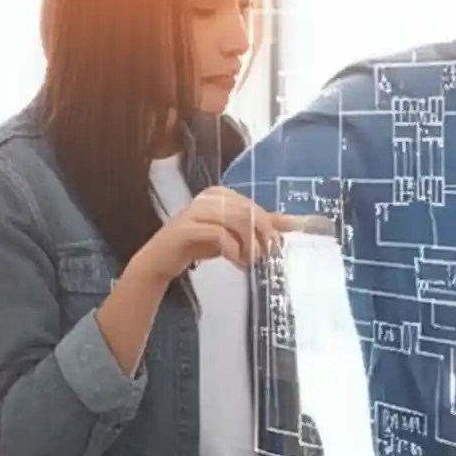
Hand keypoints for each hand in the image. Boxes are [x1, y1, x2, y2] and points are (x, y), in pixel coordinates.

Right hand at [127, 186, 297, 283]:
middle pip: (249, 211)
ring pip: (237, 220)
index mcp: (222, 193)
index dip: (272, 226)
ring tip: (249, 261)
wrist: (161, 260)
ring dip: (249, 244)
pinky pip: (219, 234)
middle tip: (265, 256)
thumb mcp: (234, 234)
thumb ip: (260, 227)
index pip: (255, 207)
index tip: (280, 244)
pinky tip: (236, 261)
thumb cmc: (199, 244)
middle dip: (262, 236)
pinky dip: (233, 249)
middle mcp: (210, 196)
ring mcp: (196, 210)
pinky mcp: (186, 227)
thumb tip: (294, 224)